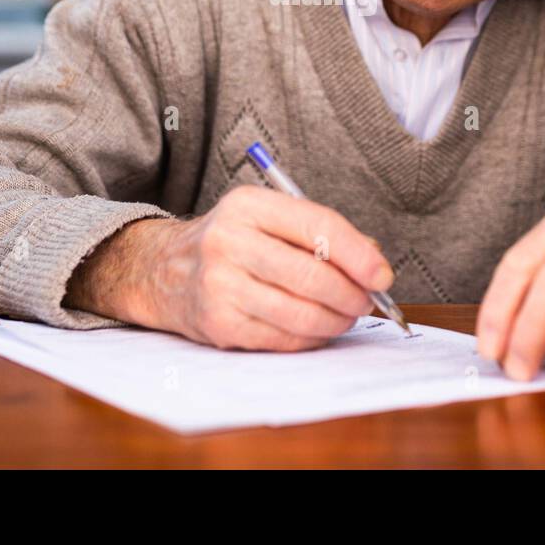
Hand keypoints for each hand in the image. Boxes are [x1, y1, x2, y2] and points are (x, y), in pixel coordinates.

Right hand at [67, 186, 394, 350]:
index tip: (382, 275)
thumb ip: (320, 232)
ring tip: (346, 315)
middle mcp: (230, 241)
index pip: (318, 226)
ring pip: (301, 313)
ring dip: (336, 320)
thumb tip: (374, 263)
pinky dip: (310, 338)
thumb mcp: (266, 219)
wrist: (162, 270)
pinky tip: (317, 329)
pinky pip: (282, 339)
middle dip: (352, 294)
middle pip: (313, 275)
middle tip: (367, 301)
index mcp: (248, 205)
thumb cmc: (231, 242)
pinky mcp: (219, 324)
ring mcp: (220, 285)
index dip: (358, 254)